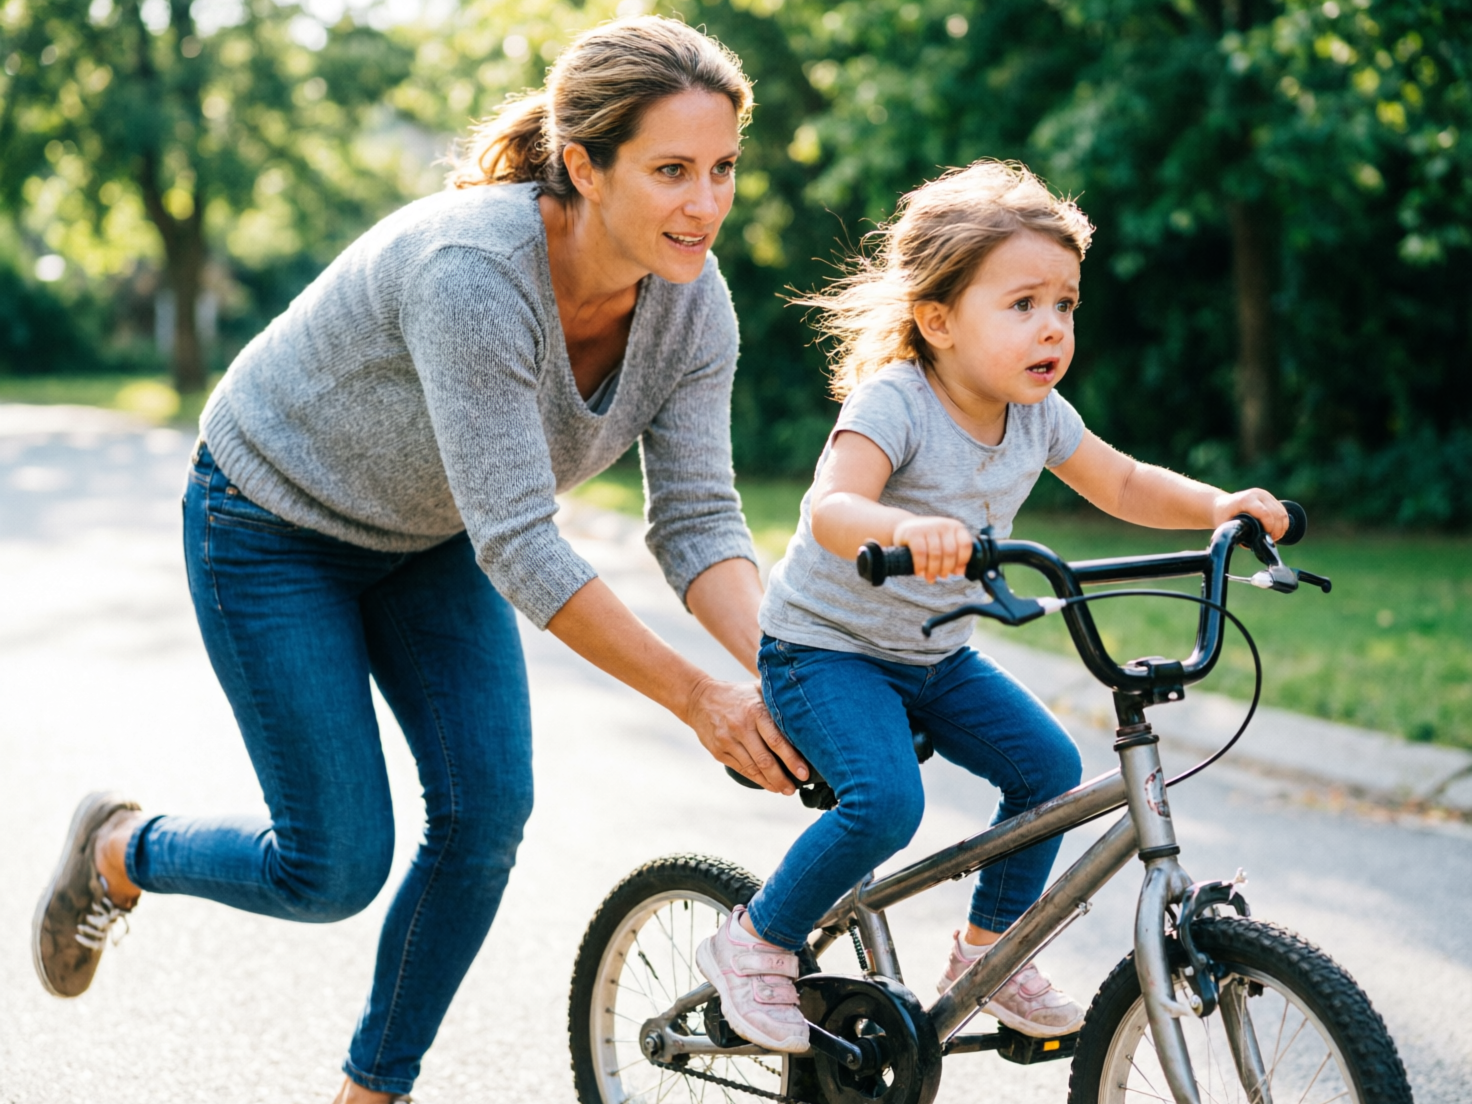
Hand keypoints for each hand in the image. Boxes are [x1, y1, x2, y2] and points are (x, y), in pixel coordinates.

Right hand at [687, 678, 809, 794]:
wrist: (699, 698)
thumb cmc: (737, 695)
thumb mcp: (757, 690)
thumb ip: (778, 698)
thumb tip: (807, 706)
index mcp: (755, 711)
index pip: (776, 740)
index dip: (792, 759)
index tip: (804, 773)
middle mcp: (741, 727)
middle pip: (765, 760)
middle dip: (782, 778)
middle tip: (794, 789)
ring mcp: (728, 741)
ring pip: (752, 769)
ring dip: (770, 783)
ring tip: (784, 790)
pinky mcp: (719, 752)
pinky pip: (741, 769)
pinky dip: (756, 779)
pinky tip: (767, 784)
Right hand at [892, 515, 973, 582]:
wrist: (905, 528)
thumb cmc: (928, 541)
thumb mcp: (944, 543)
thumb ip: (954, 556)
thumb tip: (959, 572)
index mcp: (955, 527)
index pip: (965, 545)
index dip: (962, 561)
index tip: (956, 572)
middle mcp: (943, 525)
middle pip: (950, 552)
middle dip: (946, 569)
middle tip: (941, 576)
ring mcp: (928, 527)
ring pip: (936, 554)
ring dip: (933, 570)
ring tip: (930, 577)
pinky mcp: (913, 533)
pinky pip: (920, 554)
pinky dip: (921, 566)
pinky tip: (919, 572)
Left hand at [1213, 488, 1288, 540]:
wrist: (1221, 504)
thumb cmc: (1223, 516)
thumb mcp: (1227, 526)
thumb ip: (1240, 535)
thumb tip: (1256, 544)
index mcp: (1246, 500)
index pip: (1265, 514)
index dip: (1269, 528)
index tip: (1266, 538)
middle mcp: (1258, 494)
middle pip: (1277, 514)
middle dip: (1277, 530)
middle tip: (1271, 540)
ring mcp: (1265, 495)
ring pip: (1282, 513)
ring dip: (1282, 527)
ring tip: (1274, 537)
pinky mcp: (1270, 498)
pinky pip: (1282, 511)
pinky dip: (1283, 522)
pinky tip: (1277, 531)